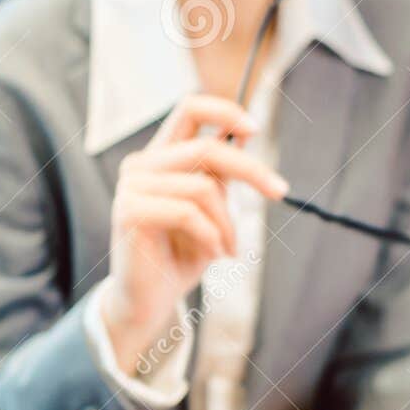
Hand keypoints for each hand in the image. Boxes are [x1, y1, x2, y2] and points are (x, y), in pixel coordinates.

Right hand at [103, 95, 287, 372]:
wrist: (149, 302)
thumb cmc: (180, 256)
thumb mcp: (210, 211)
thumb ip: (218, 176)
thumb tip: (243, 137)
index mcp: (160, 156)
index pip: (189, 108)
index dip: (224, 110)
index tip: (255, 128)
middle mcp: (141, 165)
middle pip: (206, 147)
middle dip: (250, 170)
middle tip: (280, 190)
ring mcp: (131, 187)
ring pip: (202, 187)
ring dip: (227, 223)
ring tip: (228, 248)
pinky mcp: (129, 212)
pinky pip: (187, 212)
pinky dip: (211, 236)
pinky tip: (213, 255)